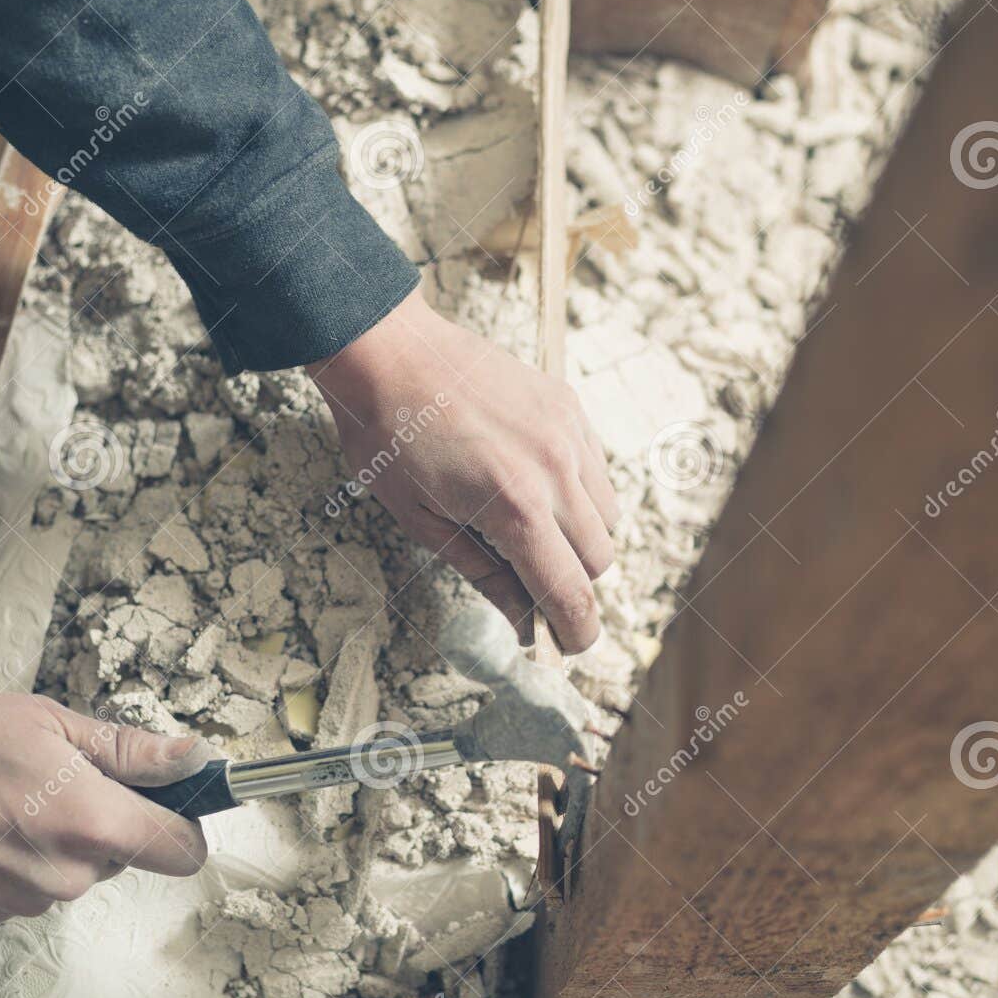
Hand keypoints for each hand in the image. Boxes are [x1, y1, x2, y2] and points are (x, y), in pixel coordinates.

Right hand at [0, 683, 212, 921]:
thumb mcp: (49, 722)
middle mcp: (69, 875)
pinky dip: (26, 852)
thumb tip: (190, 758)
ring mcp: (28, 899)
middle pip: (126, 854)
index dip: (187, 822)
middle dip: (110, 816)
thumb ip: (128, 749)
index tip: (172, 795)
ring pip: (79, 867)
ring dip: (64, 834)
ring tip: (15, 789)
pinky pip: (37, 881)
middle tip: (64, 770)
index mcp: (94, 824)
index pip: (184, 852)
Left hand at [309, 288, 619, 652]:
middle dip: (572, 582)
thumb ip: (485, 575)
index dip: (577, 632)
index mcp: (515, 509)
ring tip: (528, 526)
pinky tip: (534, 483)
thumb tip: (524, 623)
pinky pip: (598, 470)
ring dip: (579, 537)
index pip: (571, 592)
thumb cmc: (390, 439)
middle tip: (531, 582)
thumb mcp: (423, 522)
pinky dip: (579, 493)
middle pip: (600, 559)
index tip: (570, 647)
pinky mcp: (569, 406)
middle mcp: (556, 471)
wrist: (388, 350)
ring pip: (608, 516)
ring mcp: (568, 434)